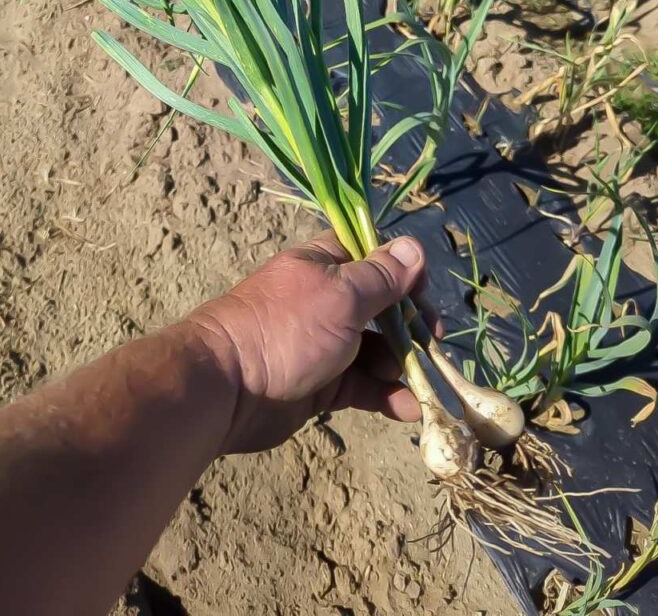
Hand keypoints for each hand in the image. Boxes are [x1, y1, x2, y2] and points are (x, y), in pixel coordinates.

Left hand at [185, 231, 436, 453]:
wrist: (226, 390)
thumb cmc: (286, 329)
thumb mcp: (341, 296)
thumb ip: (381, 276)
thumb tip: (415, 247)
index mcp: (323, 266)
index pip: (370, 255)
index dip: (401, 270)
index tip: (423, 290)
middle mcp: (324, 301)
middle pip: (380, 305)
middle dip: (409, 324)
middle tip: (432, 341)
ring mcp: (322, 344)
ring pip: (375, 349)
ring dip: (402, 364)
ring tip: (420, 380)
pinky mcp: (321, 385)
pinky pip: (363, 385)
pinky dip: (386, 395)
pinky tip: (409, 409)